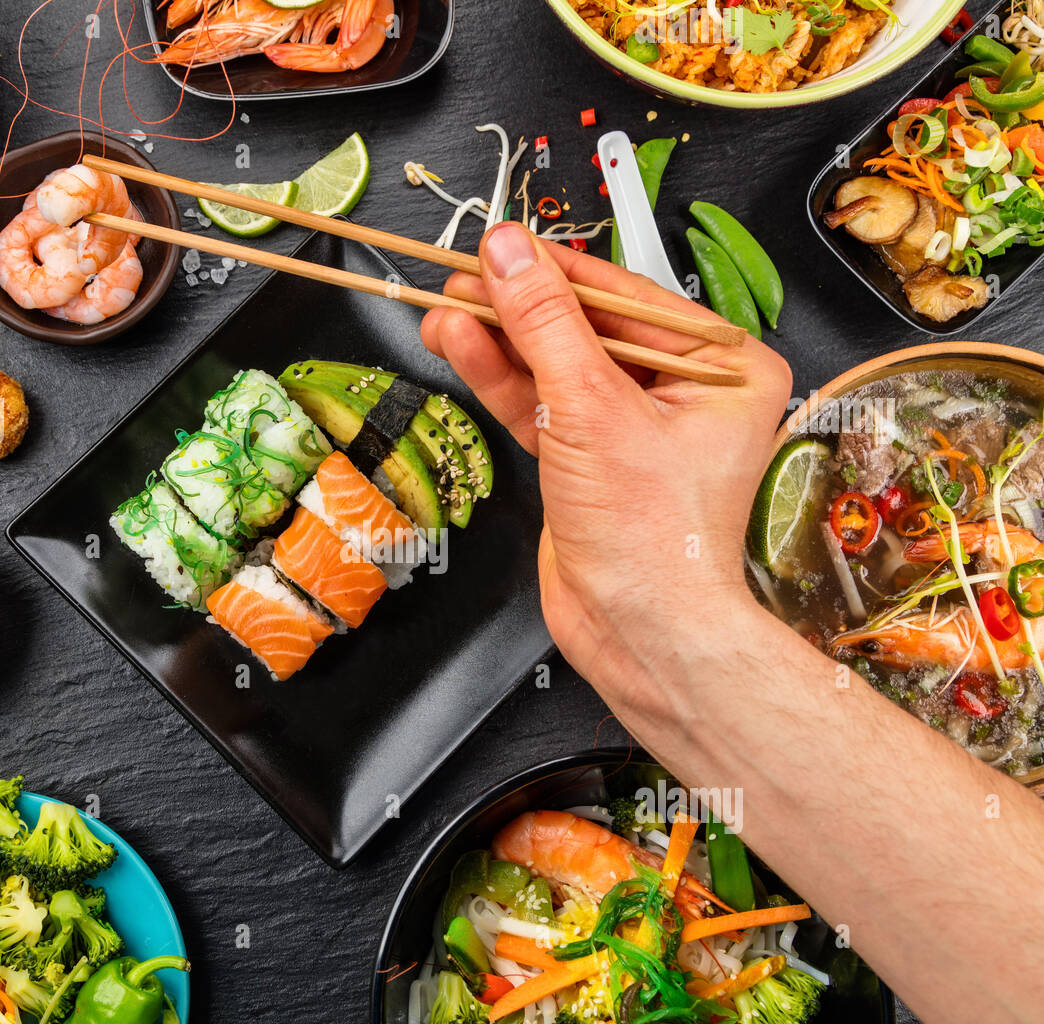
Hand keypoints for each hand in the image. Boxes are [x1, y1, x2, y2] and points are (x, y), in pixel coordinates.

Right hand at [421, 223, 793, 714]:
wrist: (640, 633)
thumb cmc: (654, 541)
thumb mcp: (592, 409)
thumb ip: (545, 324)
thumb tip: (511, 254)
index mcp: (723, 369)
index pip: (626, 297)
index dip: (555, 270)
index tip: (502, 244)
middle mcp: (685, 394)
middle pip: (586, 328)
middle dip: (518, 307)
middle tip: (462, 276)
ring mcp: (633, 429)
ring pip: (556, 367)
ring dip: (499, 340)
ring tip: (446, 309)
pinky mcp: (590, 461)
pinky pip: (542, 406)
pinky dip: (502, 380)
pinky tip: (463, 347)